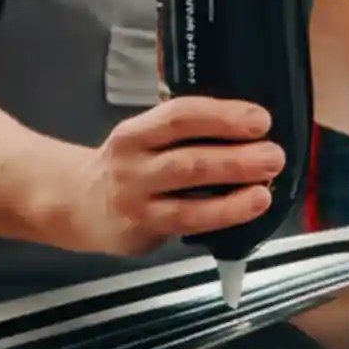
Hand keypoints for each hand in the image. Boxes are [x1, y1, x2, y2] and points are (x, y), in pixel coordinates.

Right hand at [74, 97, 284, 255]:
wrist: (74, 204)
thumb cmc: (123, 166)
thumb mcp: (141, 139)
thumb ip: (182, 134)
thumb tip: (248, 133)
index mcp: (135, 133)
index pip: (180, 117)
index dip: (222, 116)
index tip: (260, 119)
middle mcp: (132, 166)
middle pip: (188, 160)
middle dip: (236, 158)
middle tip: (274, 155)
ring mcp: (136, 202)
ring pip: (189, 200)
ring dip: (233, 196)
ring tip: (265, 190)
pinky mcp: (143, 232)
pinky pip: (188, 225)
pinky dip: (221, 217)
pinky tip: (246, 210)